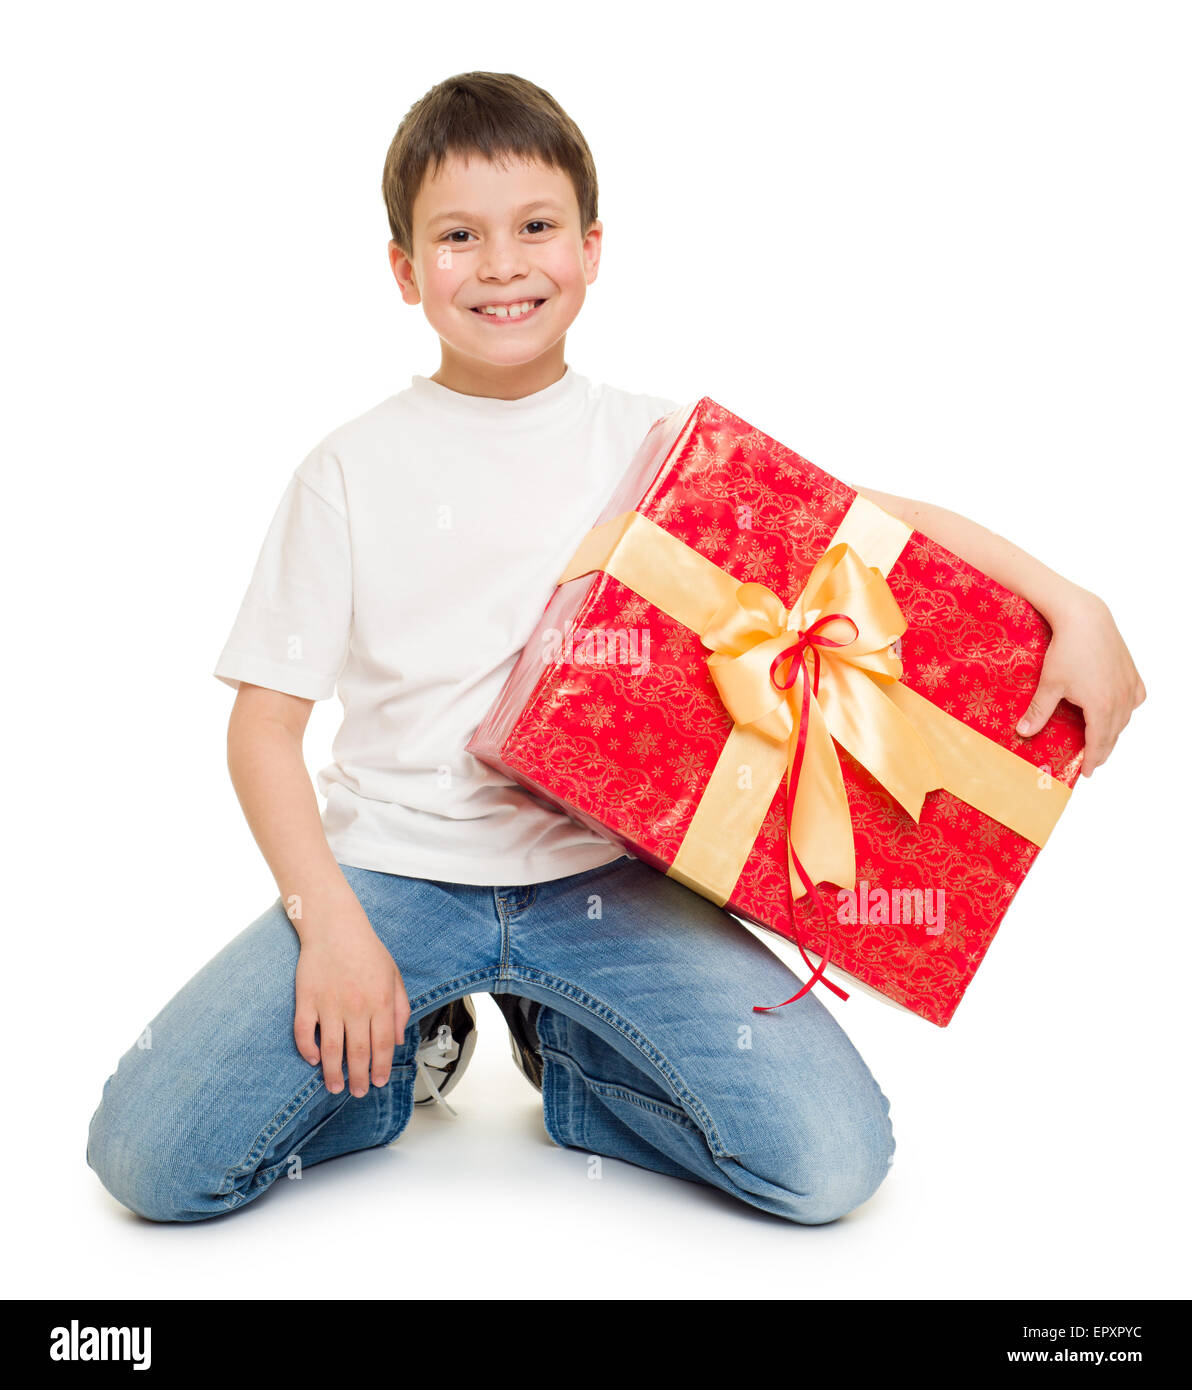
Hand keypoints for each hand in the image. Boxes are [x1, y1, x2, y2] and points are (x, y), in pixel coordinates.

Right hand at [292, 895, 410, 1096]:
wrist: (335, 926)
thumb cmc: (367, 950)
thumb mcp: (394, 976)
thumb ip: (400, 1008)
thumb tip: (398, 1040)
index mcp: (379, 1001)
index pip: (382, 1045)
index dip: (380, 1068)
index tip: (378, 1082)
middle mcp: (355, 1006)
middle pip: (358, 1052)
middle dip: (359, 1078)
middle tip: (357, 1093)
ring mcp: (328, 1004)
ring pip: (330, 1048)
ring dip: (333, 1073)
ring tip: (335, 1087)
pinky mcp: (306, 999)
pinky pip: (303, 1032)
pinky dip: (306, 1049)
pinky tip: (313, 1060)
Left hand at [1016, 588, 1145, 775]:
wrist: (1086, 619)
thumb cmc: (1066, 650)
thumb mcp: (1050, 684)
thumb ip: (1039, 712)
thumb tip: (1023, 732)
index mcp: (1101, 708)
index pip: (1099, 743)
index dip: (1092, 760)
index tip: (1086, 772)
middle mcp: (1121, 700)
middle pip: (1113, 734)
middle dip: (1102, 749)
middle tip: (1092, 762)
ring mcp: (1129, 686)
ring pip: (1124, 718)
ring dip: (1114, 731)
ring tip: (1102, 739)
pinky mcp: (1132, 673)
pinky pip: (1134, 699)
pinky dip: (1126, 709)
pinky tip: (1119, 710)